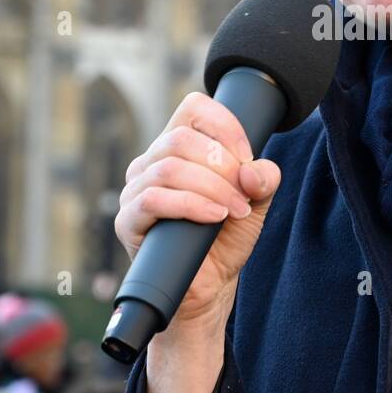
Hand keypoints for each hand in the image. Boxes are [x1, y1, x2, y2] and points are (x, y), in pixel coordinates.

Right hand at [114, 91, 281, 326]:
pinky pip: (152, 200)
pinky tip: (214, 217)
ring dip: (212, 188)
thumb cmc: (226, 237)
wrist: (210, 285)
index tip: (247, 155)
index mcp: (178, 147)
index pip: (193, 108)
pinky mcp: (127, 221)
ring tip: (235, 211)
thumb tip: (253, 169)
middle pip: (181, 139)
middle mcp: (151, 162)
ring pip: (169, 168)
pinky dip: (191, 205)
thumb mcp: (256, 203)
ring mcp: (135, 190)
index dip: (224, 124)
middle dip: (222, 165)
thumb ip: (264, 179)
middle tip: (244, 194)